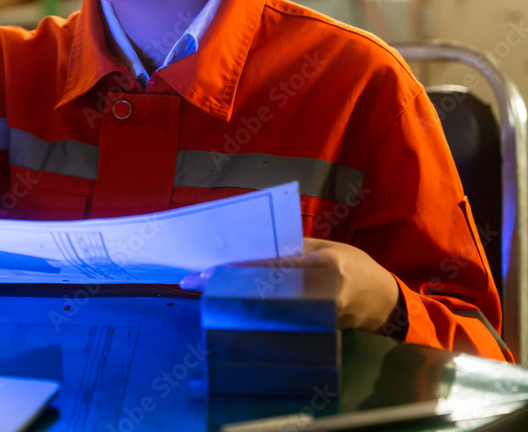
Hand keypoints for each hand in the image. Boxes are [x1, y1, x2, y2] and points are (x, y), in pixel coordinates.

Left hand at [180, 238, 402, 332]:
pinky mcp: (317, 331)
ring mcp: (321, 316)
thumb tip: (251, 248)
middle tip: (193, 282)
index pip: (274, 263)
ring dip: (234, 302)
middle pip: (266, 288)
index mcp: (327, 264)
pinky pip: (280, 321)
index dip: (239, 265)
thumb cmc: (355, 266)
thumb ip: (293, 249)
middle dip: (227, 285)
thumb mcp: (328, 248)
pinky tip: (232, 312)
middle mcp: (324, 291)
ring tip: (204, 295)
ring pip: (269, 308)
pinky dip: (254, 315)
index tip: (208, 268)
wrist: (386, 304)